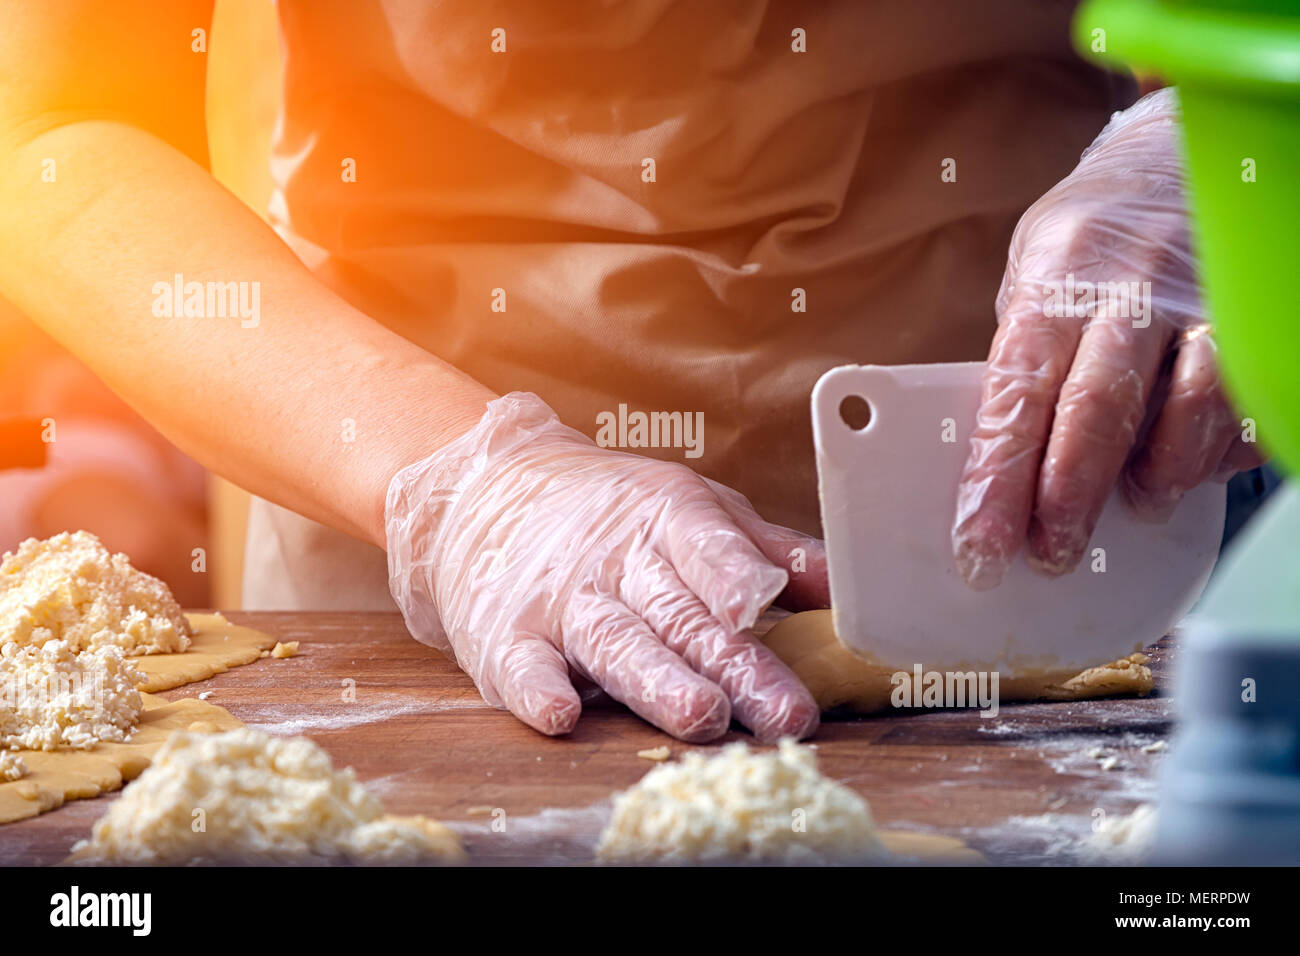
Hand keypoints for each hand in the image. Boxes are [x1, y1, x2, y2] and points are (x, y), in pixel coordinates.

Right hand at [385, 392, 821, 741]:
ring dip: (656, 680)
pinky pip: (524, 664)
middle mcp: (616, 562)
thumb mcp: (690, 510)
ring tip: (700, 714)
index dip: (736, 573)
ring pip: (615, 642)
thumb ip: (763, 550)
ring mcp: (561, 601)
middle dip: (735, 665)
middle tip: (783, 711)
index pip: (707, 546)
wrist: (485, 496)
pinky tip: (562, 714)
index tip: (765, 602)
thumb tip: (846, 584)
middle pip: (680, 615)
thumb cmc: (611, 513)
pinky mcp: (508, 636)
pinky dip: (539, 689)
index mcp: (667, 520)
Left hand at [953, 88, 1262, 589]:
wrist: (1183, 155)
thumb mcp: (1034, 275)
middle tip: (1052, 554)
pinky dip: (1219, 445)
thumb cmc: (1092, 237)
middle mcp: (1127, 286)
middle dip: (1068, 497)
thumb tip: (1001, 459)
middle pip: (1094, 411)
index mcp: (1054, 278)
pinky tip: (1196, 465)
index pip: (1016, 393)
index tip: (980, 542)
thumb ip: (1027, 357)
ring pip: (1185, 406)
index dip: (997, 477)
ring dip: (1158, 474)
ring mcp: (1201, 296)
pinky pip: (1245, 395)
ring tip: (1138, 506)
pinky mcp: (1256, 311)